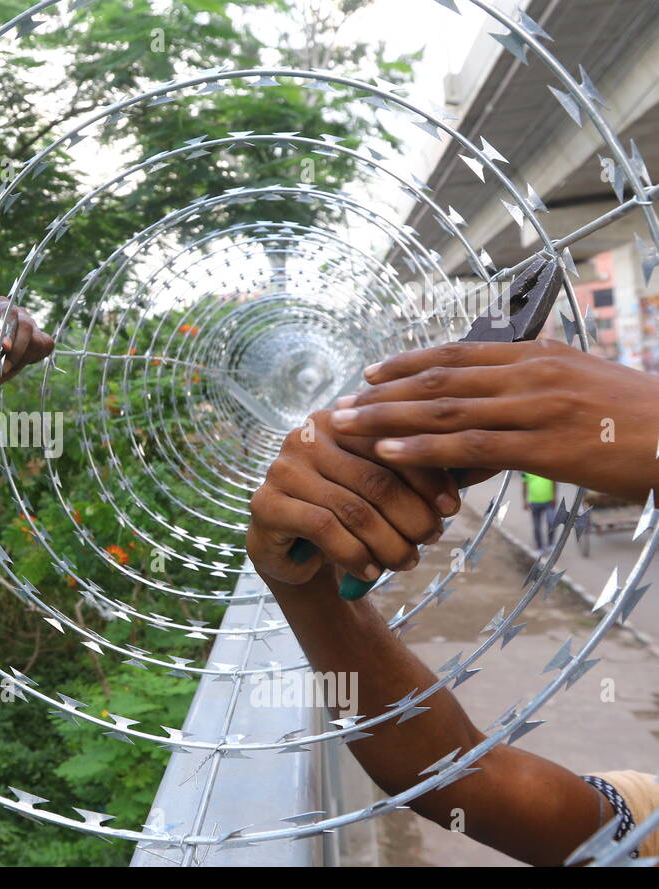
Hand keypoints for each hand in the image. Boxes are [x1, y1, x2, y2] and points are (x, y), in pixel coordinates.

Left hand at [0, 296, 53, 392]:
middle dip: (16, 350)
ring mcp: (31, 325)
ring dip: (22, 358)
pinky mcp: (40, 339)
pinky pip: (46, 346)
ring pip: (37, 340)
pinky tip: (18, 363)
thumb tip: (6, 347)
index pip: (9, 314)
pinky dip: (34, 357)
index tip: (4, 348)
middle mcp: (18, 313)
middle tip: (3, 368)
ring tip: (5, 366)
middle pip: (27, 327)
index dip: (8, 331)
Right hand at [247, 410, 462, 587]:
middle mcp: (306, 436)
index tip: (452, 509)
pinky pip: (324, 530)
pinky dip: (355, 555)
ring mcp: (282, 468)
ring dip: (389, 543)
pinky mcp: (266, 503)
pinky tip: (370, 571)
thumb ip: (412, 474)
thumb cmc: (345, 512)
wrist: (291, 548)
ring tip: (406, 562)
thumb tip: (472, 473)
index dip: (429, 477)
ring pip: (354, 509)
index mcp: (340, 420)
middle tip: (430, 540)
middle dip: (412, 516)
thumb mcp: (379, 487)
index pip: (393, 443)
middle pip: (376, 479)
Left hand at [329, 339, 658, 501]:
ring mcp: (534, 407)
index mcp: (535, 355)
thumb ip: (524, 397)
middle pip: (437, 380)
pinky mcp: (543, 445)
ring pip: (443, 411)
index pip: (456, 354)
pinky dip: (423, 450)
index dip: (406, 363)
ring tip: (344, 426)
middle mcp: (528, 373)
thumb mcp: (575, 388)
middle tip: (338, 404)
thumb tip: (478, 426)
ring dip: (386, 419)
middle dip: (381, 393)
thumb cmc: (631, 418)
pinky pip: (470, 447)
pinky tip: (387, 454)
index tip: (369, 372)